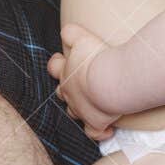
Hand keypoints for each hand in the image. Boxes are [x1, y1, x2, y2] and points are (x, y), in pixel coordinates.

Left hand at [47, 24, 118, 140]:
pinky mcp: (95, 123)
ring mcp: (80, 110)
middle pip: (62, 92)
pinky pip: (94, 132)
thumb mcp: (82, 37)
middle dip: (67, 88)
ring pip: (74, 112)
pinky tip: (106, 131)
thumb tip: (66, 32)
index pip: (55, 67)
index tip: (60, 60)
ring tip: (89, 107)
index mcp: (66, 72)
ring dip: (80, 109)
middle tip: (76, 84)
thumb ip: (71, 33)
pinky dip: (98, 132)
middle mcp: (69, 93)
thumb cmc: (97, 58)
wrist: (110, 81)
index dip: (57, 64)